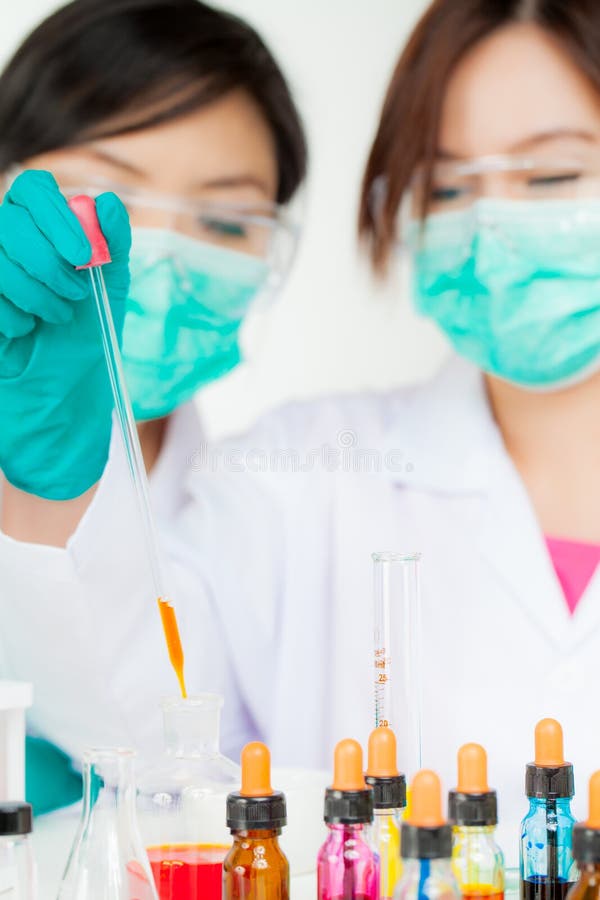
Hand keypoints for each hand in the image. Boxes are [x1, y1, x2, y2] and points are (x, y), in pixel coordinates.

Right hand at [0, 170, 130, 499]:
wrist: (65, 400)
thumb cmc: (86, 343)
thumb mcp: (113, 291)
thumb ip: (114, 245)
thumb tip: (104, 200)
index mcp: (41, 233)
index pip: (32, 190)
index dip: (57, 214)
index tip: (86, 255)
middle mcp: (7, 246)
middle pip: (10, 218)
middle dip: (50, 259)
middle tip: (76, 295)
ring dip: (35, 288)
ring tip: (55, 317)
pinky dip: (12, 313)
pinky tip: (24, 332)